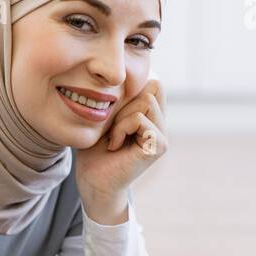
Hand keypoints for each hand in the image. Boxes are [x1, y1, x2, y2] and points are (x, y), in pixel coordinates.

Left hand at [72, 78, 167, 214]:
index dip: (132, 89)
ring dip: (121, 117)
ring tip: (113, 137)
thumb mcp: (105, 118)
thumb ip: (118, 99)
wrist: (92, 182)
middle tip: (112, 128)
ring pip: (146, 101)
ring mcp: (163, 135)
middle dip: (125, 103)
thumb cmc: (94, 151)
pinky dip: (121, 128)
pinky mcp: (159, 146)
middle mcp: (161, 124)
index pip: (153, 83)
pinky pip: (139, 119)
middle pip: (152, 87)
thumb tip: (123, 73)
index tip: (113, 114)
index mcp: (151, 116)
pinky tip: (114, 145)